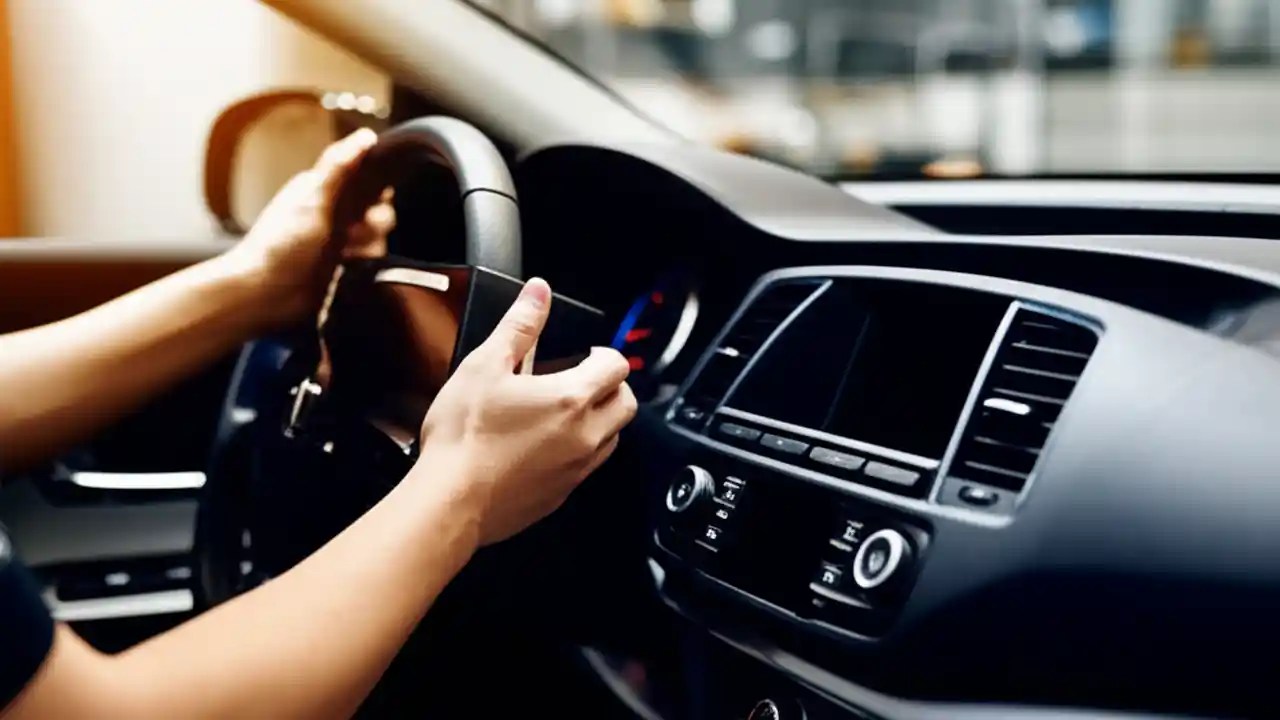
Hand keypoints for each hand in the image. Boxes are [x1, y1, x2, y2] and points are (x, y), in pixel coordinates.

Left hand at [221, 128, 395, 329]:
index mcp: (322, 188)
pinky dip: (366, 263)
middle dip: (374, 222)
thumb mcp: (312, 201)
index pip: (366, 175)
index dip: (377, 187)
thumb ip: (339, 169)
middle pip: (378, 208)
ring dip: (368, 246)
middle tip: (351, 233)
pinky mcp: (342, 266)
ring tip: (346, 256)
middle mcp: (332, 211)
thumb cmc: (281, 246)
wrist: (265, 296)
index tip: (372, 201)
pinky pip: (371, 259)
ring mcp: (338, 240)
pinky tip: (348, 269)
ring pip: (377, 236)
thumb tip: (367, 136)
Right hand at [413, 278, 637, 545]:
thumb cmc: (463, 437)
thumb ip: (519, 326)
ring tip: (562, 412)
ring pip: (612, 438)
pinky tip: (544, 445)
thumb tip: (538, 292)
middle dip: (610, 387)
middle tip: (580, 380)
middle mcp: (585, 436)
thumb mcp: (484, 366)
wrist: (449, 502)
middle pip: (625, 403)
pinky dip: (579, 450)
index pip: (617, 366)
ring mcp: (576, 469)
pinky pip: (587, 467)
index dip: (604, 353)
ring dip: (599, 420)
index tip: (585, 354)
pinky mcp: (562, 495)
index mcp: (571, 399)